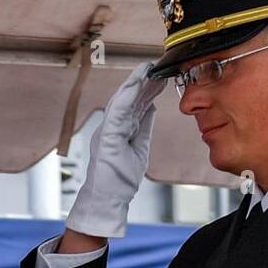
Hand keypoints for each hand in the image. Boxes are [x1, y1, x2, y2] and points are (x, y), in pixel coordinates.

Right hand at [64, 62, 165, 239]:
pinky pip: (118, 111)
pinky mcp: (107, 136)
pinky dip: (127, 95)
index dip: (147, 90)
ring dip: (134, 83)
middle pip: (128, 99)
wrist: (107, 200)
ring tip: (147, 69)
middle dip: (142, 82)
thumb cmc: (119, 181)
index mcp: (119, 131)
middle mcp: (111, 127)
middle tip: (157, 67)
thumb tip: (151, 108)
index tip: (160, 77)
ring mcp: (107, 131)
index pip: (135, 105)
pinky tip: (136, 83)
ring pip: (121, 100)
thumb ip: (144, 128)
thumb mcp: (139, 149)